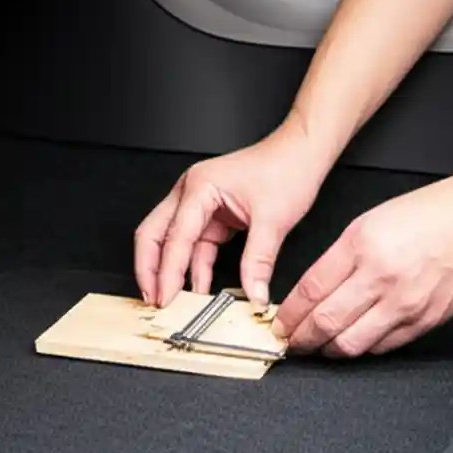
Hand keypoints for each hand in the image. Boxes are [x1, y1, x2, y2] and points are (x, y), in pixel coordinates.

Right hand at [134, 122, 330, 307]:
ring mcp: (201, 203)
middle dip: (150, 269)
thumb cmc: (287, 168)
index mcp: (200, 187)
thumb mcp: (273, 220)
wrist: (303, 153)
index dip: (167, 273)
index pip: (176, 238)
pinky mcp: (214, 213)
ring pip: (174, 241)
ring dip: (172, 270)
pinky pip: (197, 244)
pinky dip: (195, 266)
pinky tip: (199, 287)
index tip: (164, 298)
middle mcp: (193, 192)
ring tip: (173, 300)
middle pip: (155, 235)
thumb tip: (254, 293)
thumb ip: (259, 262)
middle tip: (152, 299)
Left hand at [272, 174, 452, 357]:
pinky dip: (363, 348)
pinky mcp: (426, 320)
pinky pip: (384, 346)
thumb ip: (340, 258)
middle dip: (301, 339)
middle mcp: (381, 277)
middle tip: (291, 342)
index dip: (289, 314)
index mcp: (361, 246)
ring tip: (319, 347)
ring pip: (352, 344)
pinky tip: (354, 342)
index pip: (311, 291)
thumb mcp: (370, 221)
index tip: (279, 323)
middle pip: (326, 323)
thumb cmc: (429, 213)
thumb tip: (313, 292)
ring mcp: (405, 303)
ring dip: (328, 350)